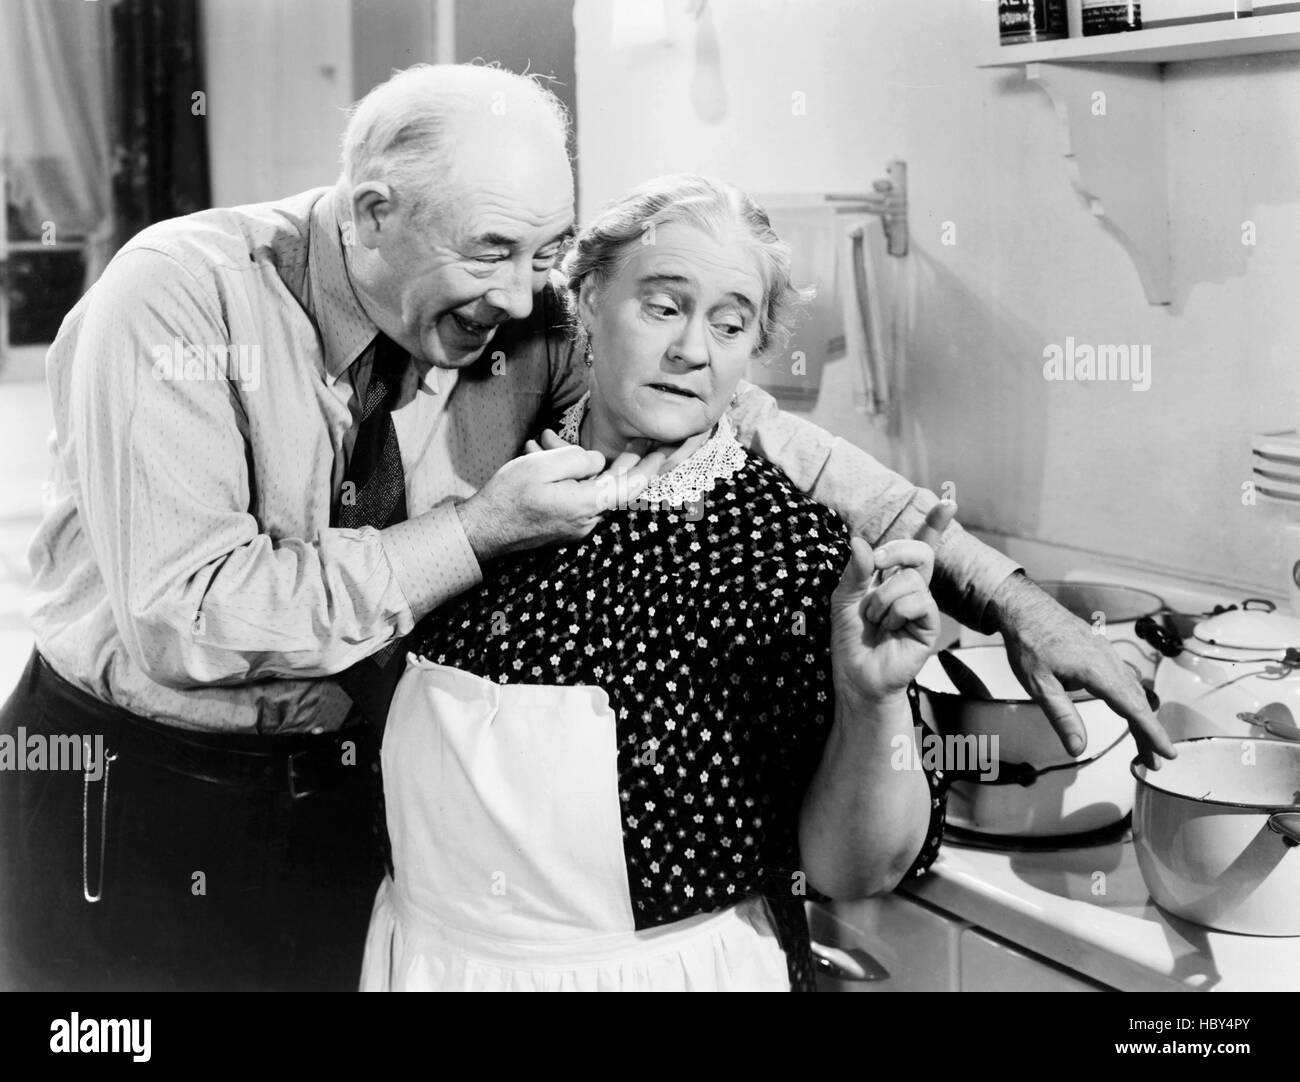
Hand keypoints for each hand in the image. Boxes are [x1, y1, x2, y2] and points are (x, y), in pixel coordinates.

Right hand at [457, 440, 667, 562]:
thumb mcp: (542, 466)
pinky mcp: (563, 526)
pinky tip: (538, 455)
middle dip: (624, 460)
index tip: (669, 449)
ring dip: (573, 462)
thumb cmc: (508, 497)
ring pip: (587, 487)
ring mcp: (575, 526)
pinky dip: (563, 477)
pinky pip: (573, 496)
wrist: (481, 532)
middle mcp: (587, 519)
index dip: (652, 466)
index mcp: (586, 504)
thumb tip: (598, 462)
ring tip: (542, 441)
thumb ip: (578, 460)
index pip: (631, 485)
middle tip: (644, 441)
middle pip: (614, 485)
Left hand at [831, 537, 939, 702]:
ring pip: (911, 579)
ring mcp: (923, 605)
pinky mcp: (930, 625)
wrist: (856, 673)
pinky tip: (890, 628)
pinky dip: (896, 612)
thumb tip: (860, 541)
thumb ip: (856, 570)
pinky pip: (918, 601)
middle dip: (896, 551)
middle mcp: (911, 587)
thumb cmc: (851, 636)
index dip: (934, 523)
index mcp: (892, 576)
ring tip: (875, 620)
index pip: (917, 545)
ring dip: (882, 598)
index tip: (948, 500)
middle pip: (918, 552)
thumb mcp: (844, 597)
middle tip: (877, 564)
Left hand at [992, 575, 1176, 769]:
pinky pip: (1125, 678)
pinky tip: (1130, 709)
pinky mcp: (1102, 650)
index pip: (1133, 708)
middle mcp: (1110, 661)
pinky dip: (1132, 699)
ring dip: (1141, 717)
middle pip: (1138, 702)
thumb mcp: (1039, 685)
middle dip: (1149, 733)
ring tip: (1144, 743)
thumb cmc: (1029, 643)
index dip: (1152, 733)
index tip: (1167, 753)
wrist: (1025, 608)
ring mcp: (1108, 653)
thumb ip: (1062, 717)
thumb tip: (1078, 748)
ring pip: (1133, 690)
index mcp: (1098, 671)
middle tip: (1154, 761)